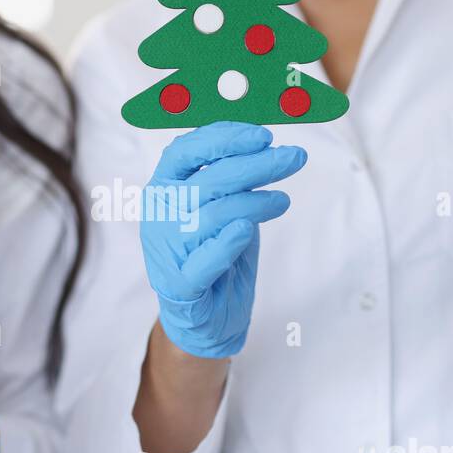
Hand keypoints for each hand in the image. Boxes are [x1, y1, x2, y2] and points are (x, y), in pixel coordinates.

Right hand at [141, 121, 306, 358]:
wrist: (203, 317)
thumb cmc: (213, 253)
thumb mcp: (222, 207)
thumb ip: (232, 178)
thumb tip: (266, 143)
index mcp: (163, 188)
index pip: (185, 151)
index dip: (223, 138)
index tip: (263, 136)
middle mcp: (159, 215)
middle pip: (208, 180)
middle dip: (255, 165)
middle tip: (293, 158)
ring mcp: (166, 250)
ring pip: (213, 216)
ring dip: (254, 203)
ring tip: (282, 200)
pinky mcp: (180, 286)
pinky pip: (205, 260)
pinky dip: (226, 243)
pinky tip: (246, 230)